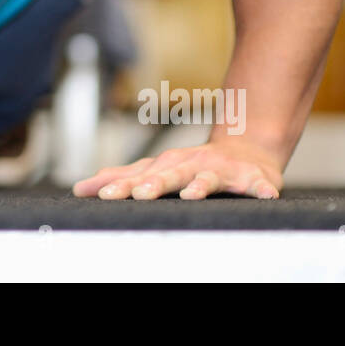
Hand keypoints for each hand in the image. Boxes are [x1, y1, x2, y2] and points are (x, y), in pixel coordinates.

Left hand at [73, 140, 282, 200]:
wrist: (246, 149)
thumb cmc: (194, 165)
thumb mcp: (157, 169)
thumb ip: (122, 178)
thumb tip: (80, 188)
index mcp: (167, 165)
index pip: (139, 176)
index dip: (119, 185)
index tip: (99, 195)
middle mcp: (191, 164)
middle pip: (170, 174)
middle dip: (155, 184)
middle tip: (139, 195)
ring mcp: (221, 170)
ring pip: (209, 177)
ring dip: (200, 185)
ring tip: (192, 196)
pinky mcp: (253, 178)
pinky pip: (259, 185)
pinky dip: (262, 189)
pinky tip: (265, 196)